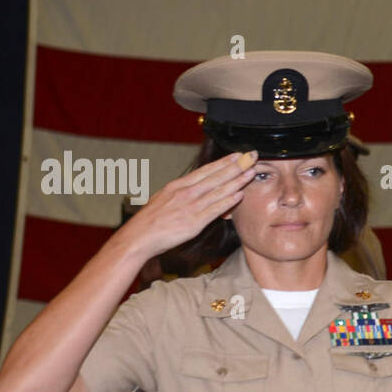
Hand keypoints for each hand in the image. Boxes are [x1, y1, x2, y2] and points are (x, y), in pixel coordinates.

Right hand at [121, 151, 257, 259]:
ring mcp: (191, 206)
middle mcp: (186, 192)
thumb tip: (195, 190)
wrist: (139, 237)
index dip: (223, 162)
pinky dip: (228, 201)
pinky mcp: (194, 222)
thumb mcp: (164, 199)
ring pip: (218, 190)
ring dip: (237, 180)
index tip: (237, 155)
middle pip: (216, 176)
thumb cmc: (150, 221)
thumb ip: (182, 194)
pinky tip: (240, 194)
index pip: (206, 170)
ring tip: (252, 172)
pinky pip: (215, 209)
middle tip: (251, 156)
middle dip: (236, 165)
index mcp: (178, 185)